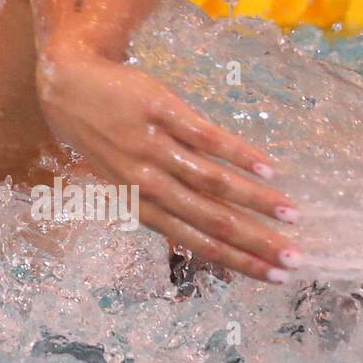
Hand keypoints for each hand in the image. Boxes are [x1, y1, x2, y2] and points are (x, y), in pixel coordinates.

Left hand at [35, 41, 302, 282]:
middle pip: (212, 219)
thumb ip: (163, 207)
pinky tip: (268, 168)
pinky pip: (206, 137)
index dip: (238, 261)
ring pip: (212, 181)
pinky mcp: (162, 112)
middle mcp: (148, 183)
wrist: (69, 86)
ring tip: (291, 212)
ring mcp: (154, 147)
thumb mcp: (124, 182)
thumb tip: (210, 233)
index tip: (274, 276)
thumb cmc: (102, 140)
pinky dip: (239, 154)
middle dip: (256, 241)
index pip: (198, 242)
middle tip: (294, 258)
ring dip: (256, 200)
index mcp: (141, 206)